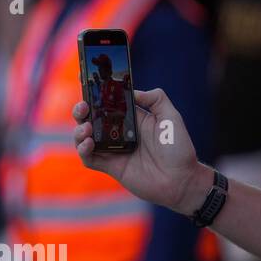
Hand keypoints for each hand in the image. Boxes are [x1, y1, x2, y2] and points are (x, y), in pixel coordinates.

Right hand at [72, 88, 211, 215]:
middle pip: (90, 117)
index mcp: (130, 118)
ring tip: (86, 128)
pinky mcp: (110, 166)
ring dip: (79, 130)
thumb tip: (133, 91)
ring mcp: (112, 149)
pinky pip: (88, 158)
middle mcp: (118, 132)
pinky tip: (89, 144)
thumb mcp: (172, 118)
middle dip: (81, 109)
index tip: (83, 79)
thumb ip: (156, 99)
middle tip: (83, 107)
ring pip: (84, 137)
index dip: (94, 92)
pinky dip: (83, 150)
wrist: (182, 181)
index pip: (107, 101)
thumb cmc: (179, 149)